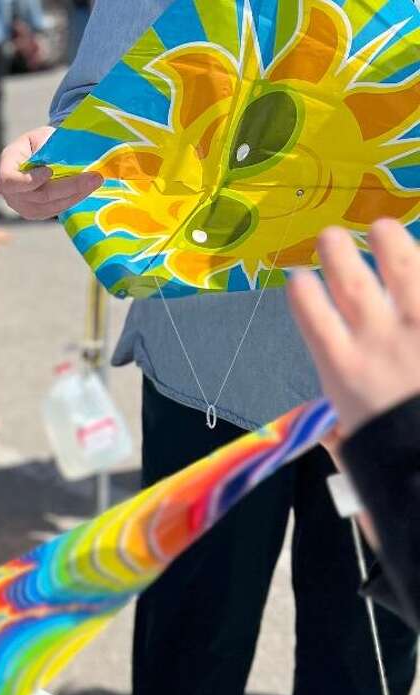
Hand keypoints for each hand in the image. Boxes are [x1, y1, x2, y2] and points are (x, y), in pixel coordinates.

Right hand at [0, 125, 101, 220]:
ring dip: (75, 195)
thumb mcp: (41, 137)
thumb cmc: (39, 142)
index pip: (10, 182)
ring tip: (95, 182)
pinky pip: (54, 210)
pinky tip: (87, 189)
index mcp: (6, 166)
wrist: (38, 155)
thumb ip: (46, 148)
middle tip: (94, 177)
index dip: (29, 181)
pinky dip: (73, 200)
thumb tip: (62, 160)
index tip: (49, 171)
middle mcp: (10, 192)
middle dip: (68, 187)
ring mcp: (21, 206)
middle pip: (38, 196)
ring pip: (49, 206)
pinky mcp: (36, 213)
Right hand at [287, 220, 419, 436]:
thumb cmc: (392, 460)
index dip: (303, 291)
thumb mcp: (355, 449)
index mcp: (343, 370)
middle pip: (352, 283)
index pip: (312, 315)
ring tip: (382, 227)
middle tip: (331, 235)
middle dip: (338, 254)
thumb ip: (341, 434)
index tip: (298, 278)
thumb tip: (333, 432)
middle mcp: (378, 340)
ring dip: (390, 243)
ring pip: (403, 270)